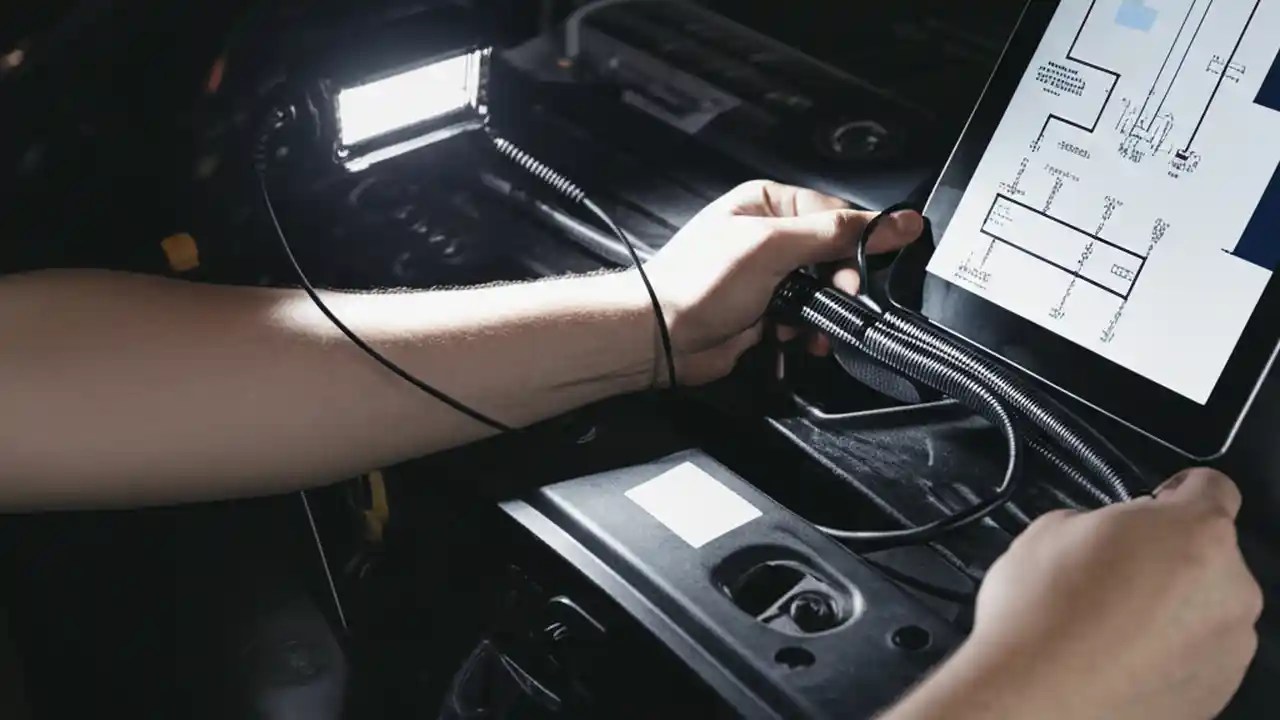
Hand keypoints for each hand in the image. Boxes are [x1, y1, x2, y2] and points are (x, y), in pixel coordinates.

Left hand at [643, 180, 921, 385]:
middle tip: (836, 302)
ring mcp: (768, 276)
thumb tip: (901, 221)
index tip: (864, 271)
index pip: (837, 216)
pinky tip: (797, 341)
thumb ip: (837, 235)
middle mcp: (770, 236)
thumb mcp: (772, 247)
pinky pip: (805, 319)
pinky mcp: (765, 312)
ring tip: (813, 329)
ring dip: (825, 314)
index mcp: (769, 203)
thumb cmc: (701, 282)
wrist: (660, 337)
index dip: (858, 245)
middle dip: (840, 285)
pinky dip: (808, 332)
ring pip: (823, 292)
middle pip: (834, 256)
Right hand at [885, 468, 1262, 719]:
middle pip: (1209, 554)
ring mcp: (1230, 645)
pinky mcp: (1218, 690)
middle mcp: (1230, 587)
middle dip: (1168, 557)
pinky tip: (1121, 657)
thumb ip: (1101, 521)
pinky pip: (1201, 654)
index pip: (1212, 488)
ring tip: (1110, 624)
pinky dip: (1170, 652)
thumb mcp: (1051, 529)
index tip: (1154, 506)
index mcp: (1195, 531)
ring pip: (1207, 607)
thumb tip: (1108, 535)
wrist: (1037, 699)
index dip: (1176, 493)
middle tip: (1111, 573)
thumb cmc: (1041, 616)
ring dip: (1172, 607)